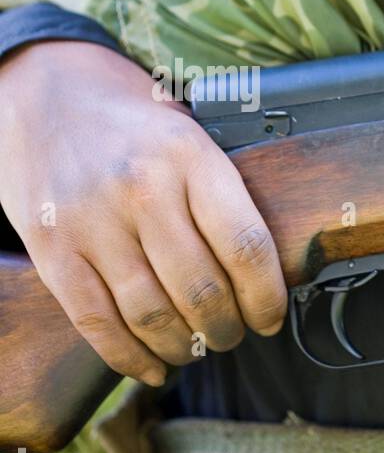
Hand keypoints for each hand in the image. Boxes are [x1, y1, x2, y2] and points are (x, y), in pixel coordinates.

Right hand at [0, 41, 286, 384]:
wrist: (43, 87)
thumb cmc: (133, 121)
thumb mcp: (191, 135)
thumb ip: (224, 195)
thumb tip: (269, 273)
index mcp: (191, 159)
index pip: (246, 247)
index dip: (267, 299)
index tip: (271, 320)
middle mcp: (143, 189)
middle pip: (202, 291)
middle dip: (227, 330)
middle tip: (233, 337)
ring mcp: (91, 219)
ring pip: (151, 314)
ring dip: (183, 347)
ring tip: (197, 349)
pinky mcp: (48, 245)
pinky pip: (94, 320)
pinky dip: (128, 355)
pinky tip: (151, 366)